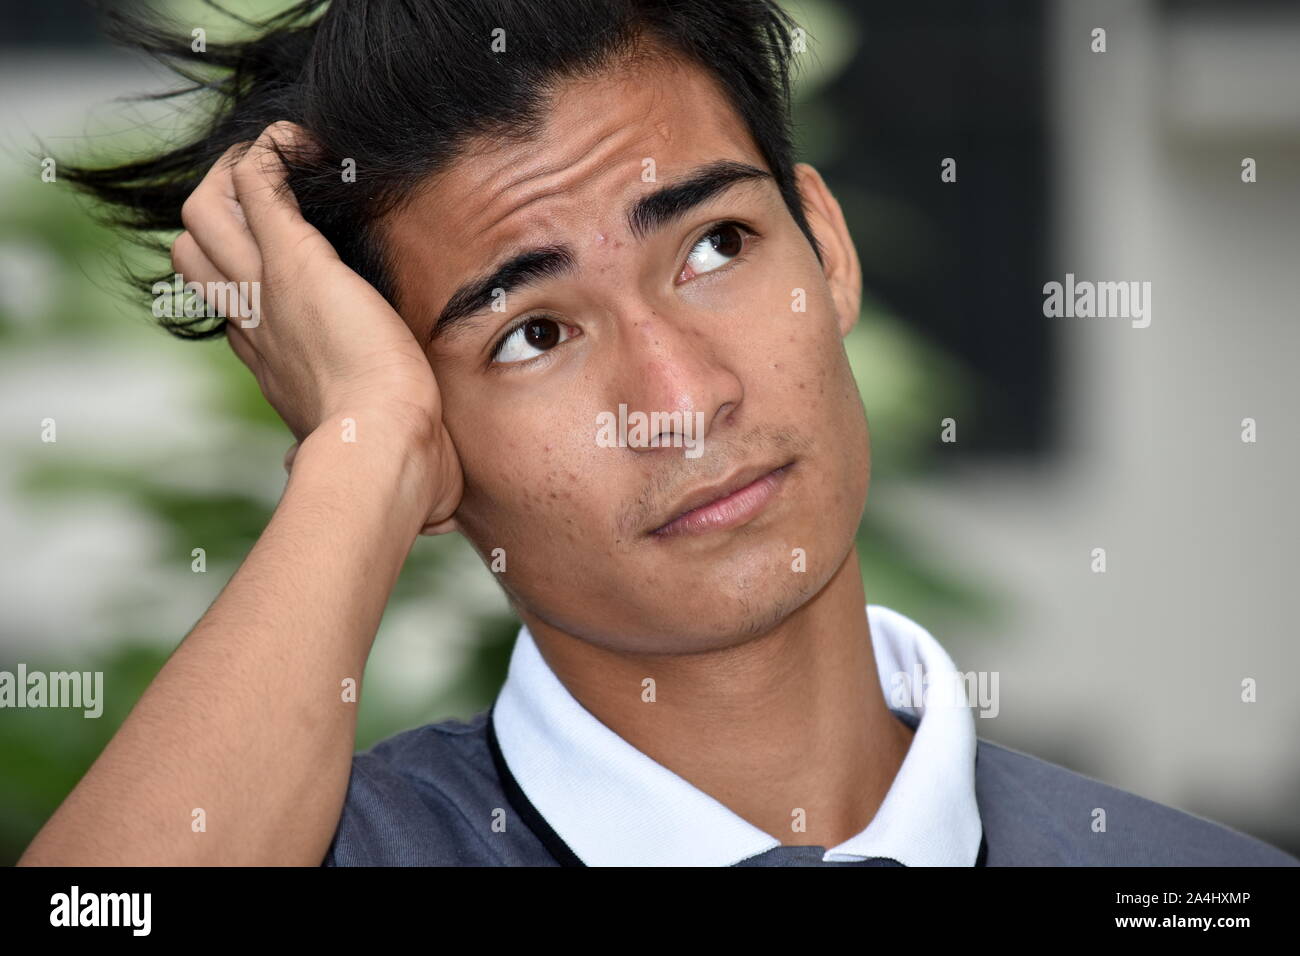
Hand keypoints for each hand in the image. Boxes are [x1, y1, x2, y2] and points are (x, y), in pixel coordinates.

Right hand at [171, 121, 462, 533]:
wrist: (382, 450)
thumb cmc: (391, 469)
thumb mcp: (382, 464)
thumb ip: (403, 477)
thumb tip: (437, 518)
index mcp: (270, 362)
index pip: (229, 303)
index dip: (242, 276)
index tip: (279, 264)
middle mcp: (254, 320)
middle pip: (196, 249)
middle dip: (221, 218)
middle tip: (271, 201)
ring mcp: (267, 286)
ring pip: (204, 209)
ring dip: (233, 178)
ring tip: (278, 163)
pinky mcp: (295, 258)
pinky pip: (258, 180)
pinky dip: (271, 152)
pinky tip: (299, 141)